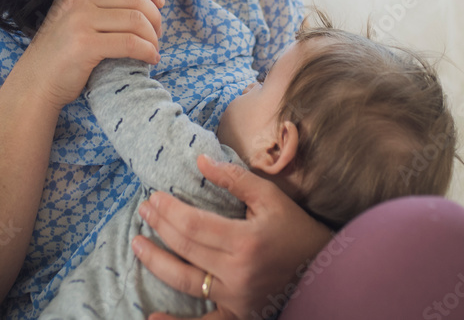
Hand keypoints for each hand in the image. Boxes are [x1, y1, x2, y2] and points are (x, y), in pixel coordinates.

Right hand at [16, 0, 165, 110]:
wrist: (37, 80)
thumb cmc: (64, 49)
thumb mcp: (77, 13)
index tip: (159, 4)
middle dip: (154, 16)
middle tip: (157, 33)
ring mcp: (79, 19)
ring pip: (136, 20)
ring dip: (153, 36)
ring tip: (154, 48)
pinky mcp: (85, 44)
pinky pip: (130, 43)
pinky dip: (147, 51)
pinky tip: (150, 58)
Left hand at [133, 155, 333, 319]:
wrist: (326, 271)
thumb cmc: (296, 230)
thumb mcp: (270, 197)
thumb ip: (234, 178)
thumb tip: (200, 161)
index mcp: (245, 241)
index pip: (193, 224)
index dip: (169, 210)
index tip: (154, 197)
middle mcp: (237, 273)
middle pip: (185, 248)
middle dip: (159, 226)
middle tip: (143, 210)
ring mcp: (236, 298)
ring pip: (185, 281)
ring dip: (156, 262)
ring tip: (137, 244)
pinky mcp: (239, 315)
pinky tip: (152, 318)